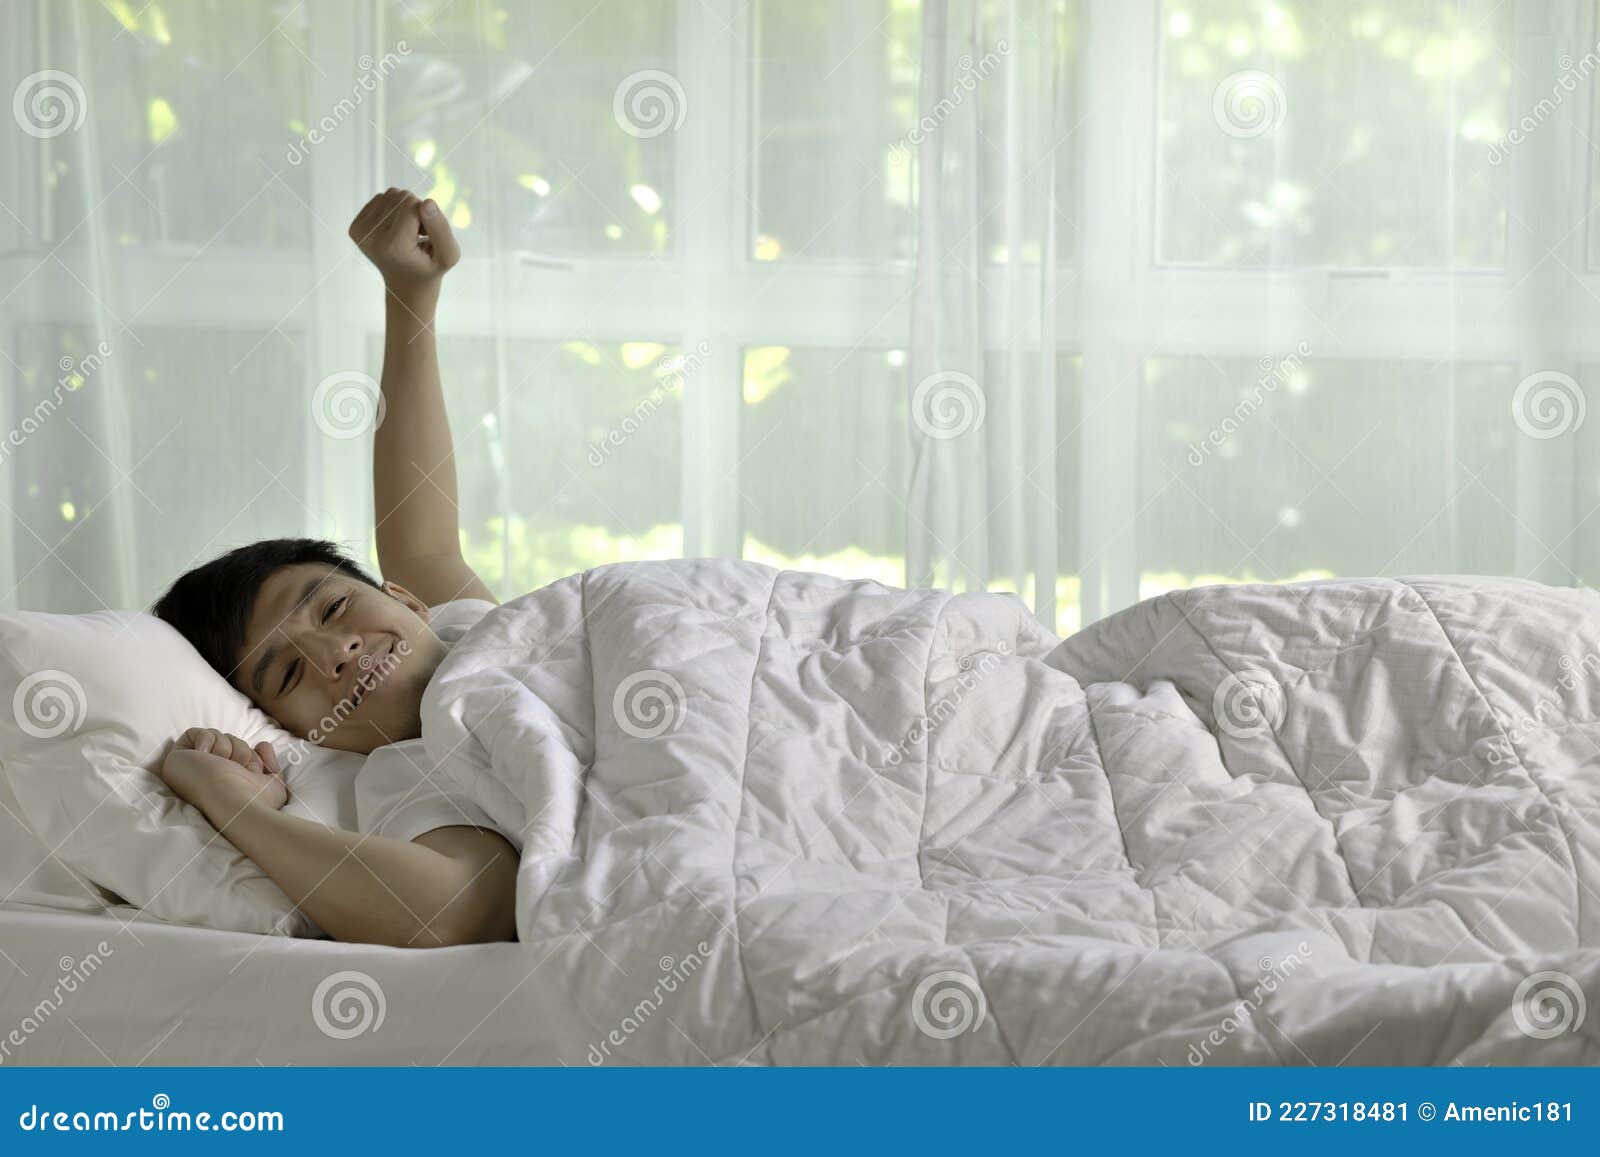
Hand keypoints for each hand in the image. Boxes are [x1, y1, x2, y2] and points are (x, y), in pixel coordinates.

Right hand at [157, 728, 287, 829]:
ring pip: (214, 736)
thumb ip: (268, 763)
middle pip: (226, 742)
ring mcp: (188, 770)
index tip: (254, 770)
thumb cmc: (256, 799)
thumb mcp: (272, 782)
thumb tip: (262, 744)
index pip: (236, 752)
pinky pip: (193, 732)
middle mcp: (203, 778)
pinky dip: (206, 739)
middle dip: (240, 750)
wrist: (236, 802)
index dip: (249, 755)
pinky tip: (206, 759)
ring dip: (227, 747)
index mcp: (222, 783)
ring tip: (223, 767)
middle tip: (238, 770)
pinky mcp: (175, 759)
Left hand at [348, 188, 459, 296]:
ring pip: (391, 194)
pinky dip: (393, 210)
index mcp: (393, 246)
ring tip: (408, 233)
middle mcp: (371, 237)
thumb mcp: (449, 255)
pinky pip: (380, 199)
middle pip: (400, 197)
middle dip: (415, 211)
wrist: (406, 285)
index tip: (426, 236)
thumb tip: (427, 202)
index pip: (412, 205)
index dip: (427, 216)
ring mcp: (359, 232)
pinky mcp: (355, 227)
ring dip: (405, 210)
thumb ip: (442, 229)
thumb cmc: (430, 269)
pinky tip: (396, 230)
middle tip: (417, 235)